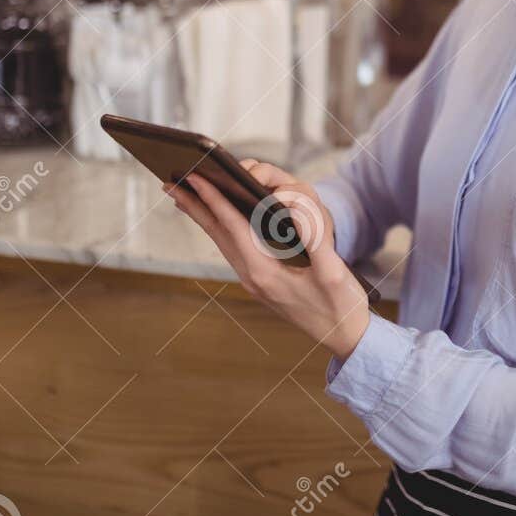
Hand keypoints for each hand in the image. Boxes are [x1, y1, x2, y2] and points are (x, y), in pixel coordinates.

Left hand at [166, 160, 369, 361]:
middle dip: (195, 205)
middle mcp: (253, 277)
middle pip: (217, 234)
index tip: (195, 177)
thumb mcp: (334, 272)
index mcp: (266, 274)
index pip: (233, 228)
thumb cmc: (342, 306)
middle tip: (170, 181)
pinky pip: (233, 248)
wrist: (346, 338)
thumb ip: (314, 239)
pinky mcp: (262, 281)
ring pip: (222, 241)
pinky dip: (220, 228)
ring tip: (183, 196)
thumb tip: (292, 208)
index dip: (214, 200)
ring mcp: (255, 281)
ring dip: (203, 216)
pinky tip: (217, 219)